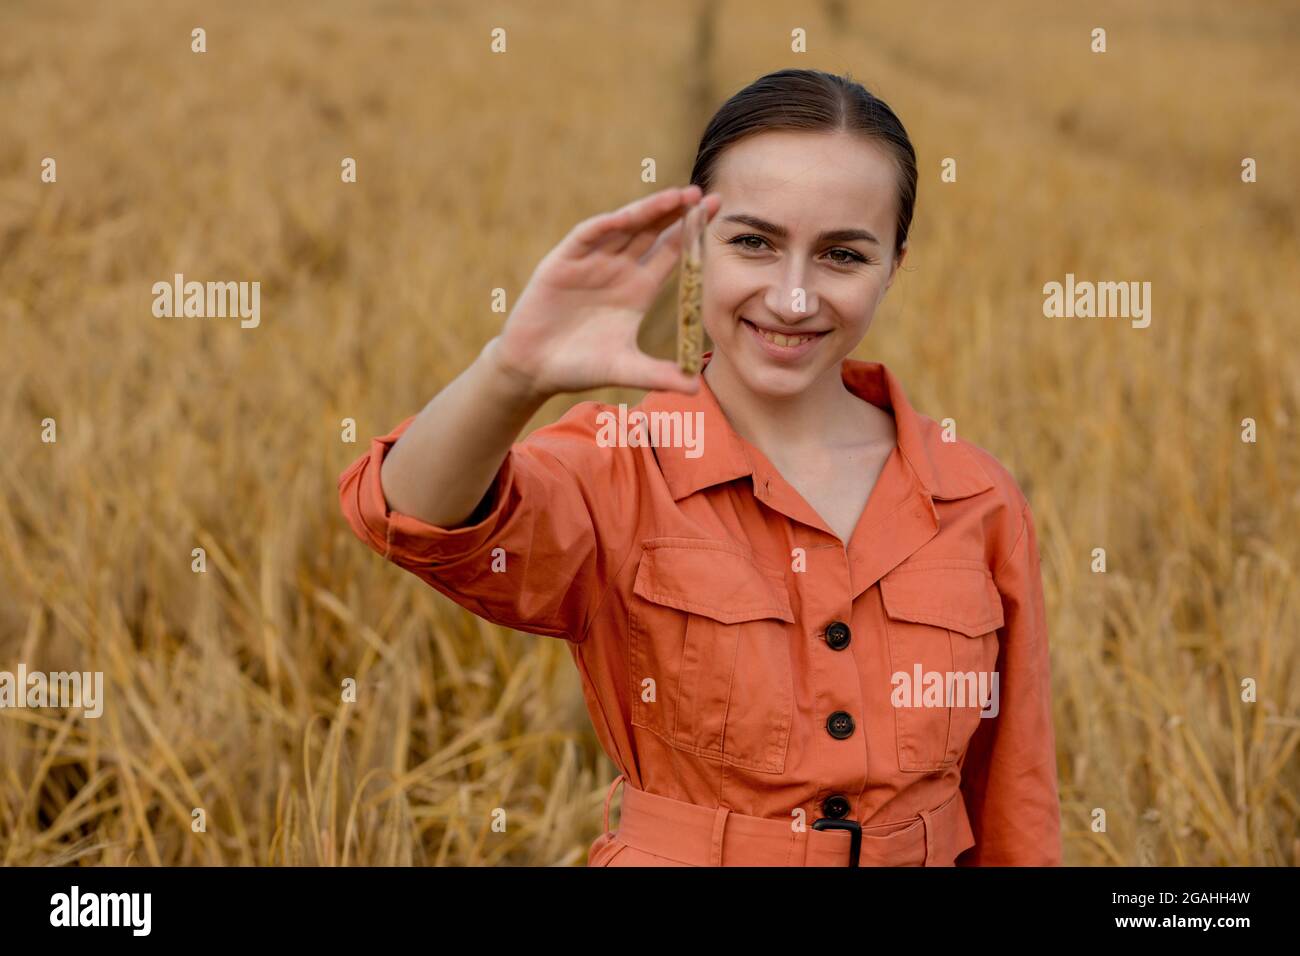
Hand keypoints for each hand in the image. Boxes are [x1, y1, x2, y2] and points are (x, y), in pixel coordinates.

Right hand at [490, 184, 722, 398]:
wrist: (533, 369)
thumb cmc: (579, 368)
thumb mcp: (625, 370)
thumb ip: (659, 375)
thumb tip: (695, 388)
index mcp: (638, 290)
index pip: (671, 253)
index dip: (692, 233)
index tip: (715, 212)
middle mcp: (618, 270)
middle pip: (652, 232)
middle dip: (676, 212)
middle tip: (702, 194)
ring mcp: (591, 263)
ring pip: (624, 228)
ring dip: (648, 211)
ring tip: (675, 197)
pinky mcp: (563, 262)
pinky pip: (587, 237)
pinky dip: (605, 226)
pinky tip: (625, 217)